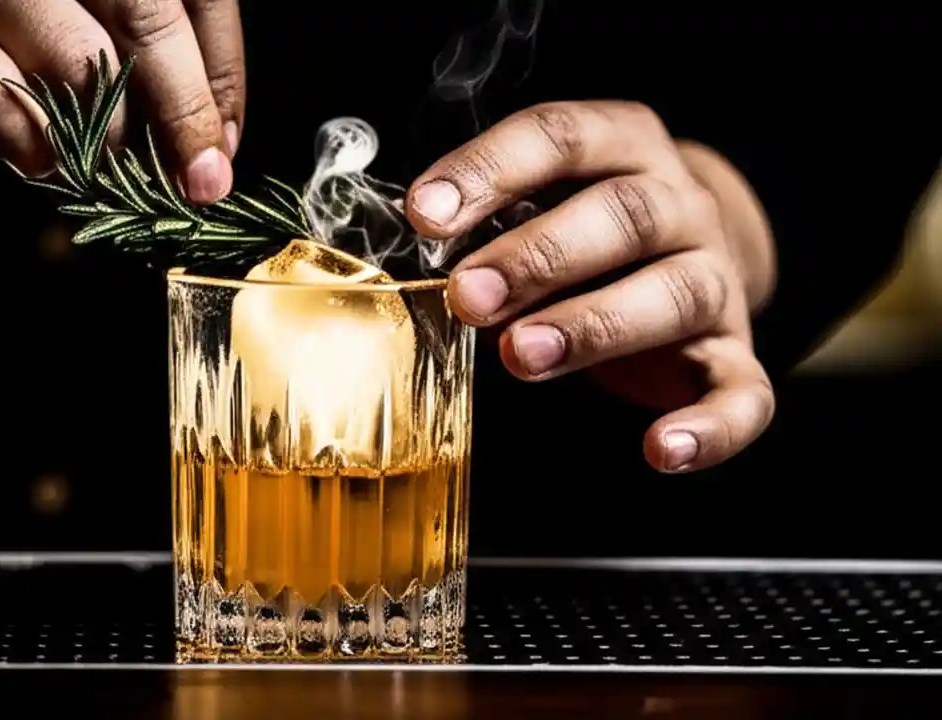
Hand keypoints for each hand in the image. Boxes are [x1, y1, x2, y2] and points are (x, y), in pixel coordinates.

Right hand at [0, 0, 243, 202]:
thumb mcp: (68, 12)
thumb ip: (138, 51)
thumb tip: (214, 140)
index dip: (218, 73)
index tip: (222, 149)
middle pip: (143, 10)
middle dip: (181, 110)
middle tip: (196, 181)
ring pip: (73, 54)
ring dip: (106, 134)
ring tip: (110, 174)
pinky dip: (24, 135)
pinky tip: (39, 162)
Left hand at [406, 101, 776, 473]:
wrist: (694, 257)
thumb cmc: (590, 235)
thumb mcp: (540, 204)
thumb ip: (489, 222)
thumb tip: (418, 251)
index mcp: (623, 146)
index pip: (558, 137)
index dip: (490, 171)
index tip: (427, 216)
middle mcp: (680, 204)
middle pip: (622, 215)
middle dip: (538, 257)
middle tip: (470, 295)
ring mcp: (715, 279)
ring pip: (673, 293)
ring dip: (593, 327)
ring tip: (521, 356)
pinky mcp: (732, 355)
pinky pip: (742, 393)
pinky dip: (709, 428)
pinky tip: (661, 450)